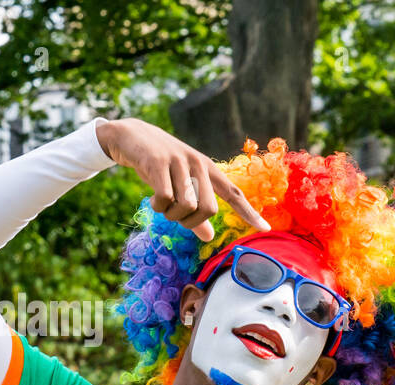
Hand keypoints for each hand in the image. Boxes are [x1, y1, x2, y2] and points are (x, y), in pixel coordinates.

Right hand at [95, 118, 268, 241]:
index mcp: (207, 169)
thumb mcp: (180, 186)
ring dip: (172, 215)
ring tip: (162, 206)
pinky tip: (153, 201)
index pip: (234, 193)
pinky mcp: (158, 162)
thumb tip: (209, 237)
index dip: (249, 212)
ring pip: (187, 206)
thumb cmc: (159, 165)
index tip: (265, 228)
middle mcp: (198, 163)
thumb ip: (195, 213)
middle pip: (209, 209)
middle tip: (176, 217)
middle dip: (192, 222)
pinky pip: (166, 198)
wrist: (129, 136)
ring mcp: (179, 161)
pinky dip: (159, 207)